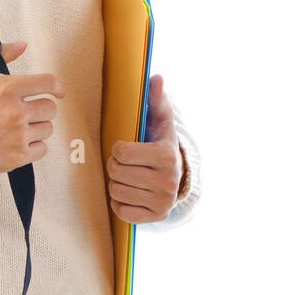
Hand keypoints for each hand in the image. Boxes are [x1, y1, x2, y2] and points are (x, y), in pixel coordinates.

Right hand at [0, 40, 64, 178]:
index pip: (49, 83)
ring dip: (37, 128)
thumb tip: (22, 44)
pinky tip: (20, 143)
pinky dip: (34, 147)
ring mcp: (18, 136)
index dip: (57, 87)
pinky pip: (42, 150)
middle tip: (29, 111)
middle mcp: (17, 112)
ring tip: (21, 128)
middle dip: (41, 108)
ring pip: (47, 129)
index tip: (58, 92)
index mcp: (8, 88)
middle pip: (50, 108)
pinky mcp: (17, 157)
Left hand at [106, 74, 183, 222]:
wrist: (177, 176)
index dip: (118, 148)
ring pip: (116, 191)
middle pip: (116, 172)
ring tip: (129, 176)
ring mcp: (162, 202)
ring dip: (116, 183)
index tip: (126, 147)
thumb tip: (156, 77)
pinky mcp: (155, 217)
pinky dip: (119, 201)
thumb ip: (156, 99)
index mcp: (167, 156)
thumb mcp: (160, 121)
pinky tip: (130, 192)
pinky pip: (121, 211)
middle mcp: (168, 182)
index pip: (121, 152)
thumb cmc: (161, 143)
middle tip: (126, 163)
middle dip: (115, 166)